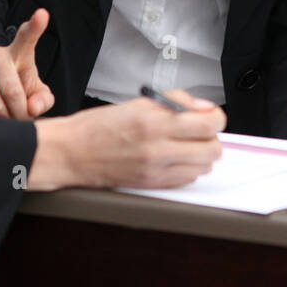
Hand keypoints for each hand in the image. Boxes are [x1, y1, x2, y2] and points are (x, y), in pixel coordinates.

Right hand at [0, 8, 55, 118]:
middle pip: (11, 89)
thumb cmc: (19, 89)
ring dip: (3, 118)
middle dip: (19, 111)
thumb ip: (42, 100)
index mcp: (19, 51)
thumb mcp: (36, 94)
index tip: (42, 15)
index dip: (35, 26)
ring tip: (7, 117)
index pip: (27, 36)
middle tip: (22, 118)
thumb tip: (32, 107)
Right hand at [28, 89, 224, 190]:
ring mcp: (156, 169)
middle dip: (212, 137)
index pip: (208, 123)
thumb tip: (203, 107)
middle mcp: (157, 147)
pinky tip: (175, 158)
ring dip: (202, 154)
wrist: (70, 153)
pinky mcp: (152, 185)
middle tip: (200, 131)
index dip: (215, 117)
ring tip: (186, 145)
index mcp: (153, 121)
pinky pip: (188, 179)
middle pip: (213, 148)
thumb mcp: (139, 102)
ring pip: (205, 166)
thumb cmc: (98, 126)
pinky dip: (189, 169)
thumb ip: (176, 102)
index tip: (210, 115)